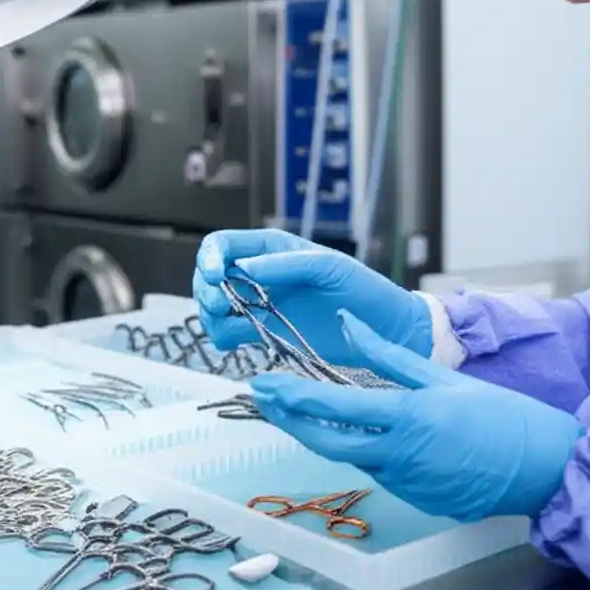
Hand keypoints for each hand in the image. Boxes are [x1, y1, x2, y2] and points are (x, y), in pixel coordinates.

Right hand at [193, 229, 432, 364]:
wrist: (384, 334)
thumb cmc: (365, 292)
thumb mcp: (332, 269)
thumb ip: (288, 264)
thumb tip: (243, 268)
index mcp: (272, 250)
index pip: (223, 244)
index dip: (209, 258)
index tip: (214, 276)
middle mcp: (258, 274)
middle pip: (208, 276)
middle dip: (205, 290)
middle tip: (222, 306)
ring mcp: (258, 304)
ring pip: (212, 306)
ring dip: (210, 316)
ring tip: (230, 330)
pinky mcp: (261, 332)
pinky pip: (226, 333)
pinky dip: (221, 338)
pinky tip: (237, 344)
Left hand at [251, 311, 582, 521]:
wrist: (545, 468)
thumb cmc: (502, 416)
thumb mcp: (442, 377)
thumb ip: (387, 354)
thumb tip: (346, 323)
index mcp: (406, 417)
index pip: (333, 406)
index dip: (292, 396)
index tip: (264, 383)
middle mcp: (398, 454)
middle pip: (325, 441)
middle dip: (289, 420)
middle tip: (264, 399)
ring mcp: (405, 482)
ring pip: (350, 456)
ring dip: (323, 434)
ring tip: (298, 410)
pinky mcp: (414, 499)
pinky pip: (377, 472)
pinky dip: (362, 451)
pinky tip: (354, 434)